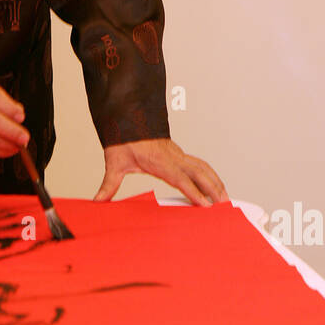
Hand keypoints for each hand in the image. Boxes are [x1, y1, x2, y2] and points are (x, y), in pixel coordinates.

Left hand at [94, 137, 228, 204]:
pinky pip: (200, 165)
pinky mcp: (180, 155)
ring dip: (216, 182)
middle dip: (214, 189)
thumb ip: (108, 184)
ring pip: (203, 168)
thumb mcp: (114, 162)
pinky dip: (211, 175)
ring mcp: (179, 155)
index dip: (193, 192)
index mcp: (160, 161)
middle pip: (200, 173)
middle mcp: (173, 157)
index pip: (180, 178)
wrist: (128, 117)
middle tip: (225, 206)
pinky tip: (216, 186)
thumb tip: (97, 201)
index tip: (205, 205)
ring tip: (226, 200)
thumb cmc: (122, 139)